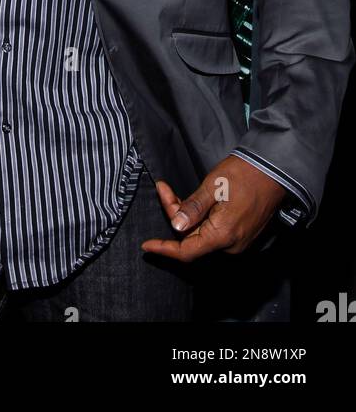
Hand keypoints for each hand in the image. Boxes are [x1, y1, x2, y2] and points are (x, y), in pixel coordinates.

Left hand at [141, 155, 286, 260]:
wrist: (274, 170)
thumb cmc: (244, 174)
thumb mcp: (213, 186)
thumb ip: (193, 208)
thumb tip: (176, 227)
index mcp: (223, 235)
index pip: (187, 252)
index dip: (164, 249)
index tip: (146, 246)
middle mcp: (232, 244)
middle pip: (192, 240)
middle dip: (174, 217)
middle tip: (164, 190)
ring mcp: (239, 240)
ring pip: (202, 234)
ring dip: (186, 216)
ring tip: (174, 192)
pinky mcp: (242, 233)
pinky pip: (214, 231)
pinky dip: (200, 218)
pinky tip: (193, 201)